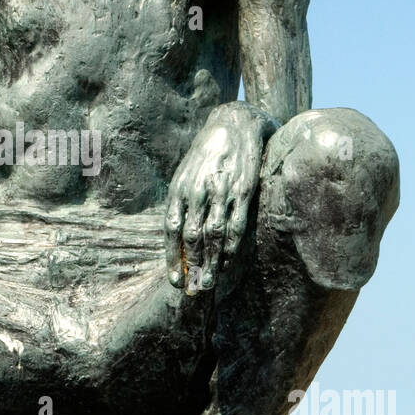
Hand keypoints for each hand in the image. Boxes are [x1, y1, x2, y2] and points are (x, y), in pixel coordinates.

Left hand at [165, 104, 274, 294]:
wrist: (235, 122)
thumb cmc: (208, 154)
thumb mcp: (186, 173)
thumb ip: (182, 201)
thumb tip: (178, 236)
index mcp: (180, 188)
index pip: (171, 229)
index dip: (172, 257)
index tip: (175, 281)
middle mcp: (197, 191)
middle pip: (191, 237)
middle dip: (193, 267)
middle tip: (194, 291)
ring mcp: (221, 191)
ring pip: (213, 235)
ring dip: (211, 262)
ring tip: (210, 283)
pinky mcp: (243, 190)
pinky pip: (236, 224)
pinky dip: (232, 247)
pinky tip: (230, 262)